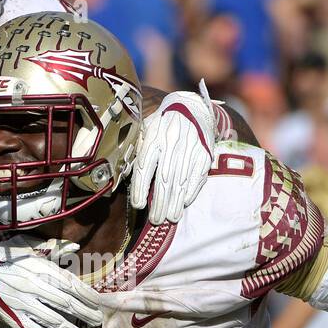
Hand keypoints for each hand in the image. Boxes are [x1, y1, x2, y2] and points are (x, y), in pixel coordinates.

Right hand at [0, 250, 102, 327]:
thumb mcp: (25, 248)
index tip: (98, 303)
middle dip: (84, 314)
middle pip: (66, 303)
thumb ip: (52, 249)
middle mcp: (32, 285)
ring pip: (54, 320)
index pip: (70, 283)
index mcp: (38, 266)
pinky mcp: (12, 318)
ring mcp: (22, 303)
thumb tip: (74, 246)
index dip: (87, 295)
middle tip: (97, 322)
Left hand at [129, 84, 215, 223]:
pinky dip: (192, 191)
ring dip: (175, 202)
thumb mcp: (146, 129)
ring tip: (170, 218)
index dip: (141, 188)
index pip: (145, 166)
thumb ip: (137, 149)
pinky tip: (185, 203)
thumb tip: (124, 174)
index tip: (139, 205)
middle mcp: (172, 142)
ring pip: (181, 179)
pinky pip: (198, 175)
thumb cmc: (163, 124)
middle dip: (160, 202)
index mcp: (154, 136)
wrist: (193, 107)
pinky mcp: (204, 153)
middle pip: (164, 178)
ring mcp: (190, 148)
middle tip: (155, 220)